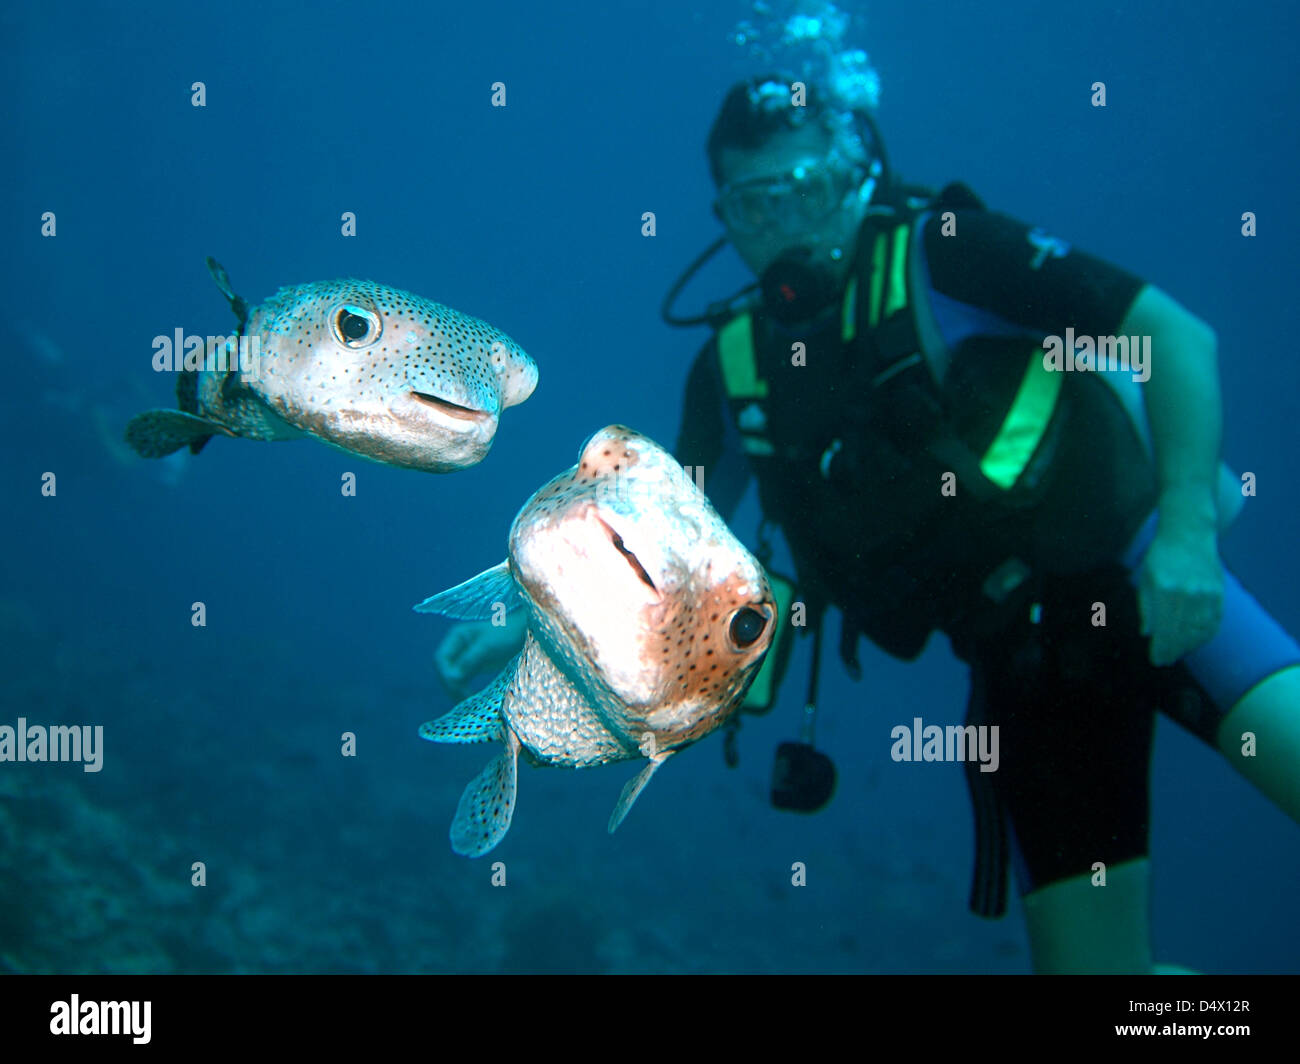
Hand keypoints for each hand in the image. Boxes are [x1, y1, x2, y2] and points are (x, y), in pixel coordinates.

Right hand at [433, 616, 525, 700]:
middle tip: (462, 699)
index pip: (441, 658)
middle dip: (451, 685)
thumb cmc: (508, 633)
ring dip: (457, 690)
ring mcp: (465, 657)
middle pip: (445, 670)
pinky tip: (472, 699)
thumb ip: (470, 659)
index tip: (456, 684)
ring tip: (467, 703)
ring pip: (453, 678)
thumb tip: (452, 677)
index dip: (445, 673)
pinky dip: (465, 690)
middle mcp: (458, 647)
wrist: (525, 632)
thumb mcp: (489, 645)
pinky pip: (464, 681)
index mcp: (457, 637)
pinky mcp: (475, 667)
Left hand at [1136, 523, 1224, 666]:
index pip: (1164, 629)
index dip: (1161, 648)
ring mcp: (1206, 593)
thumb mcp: (1145, 579)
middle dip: (1173, 651)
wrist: (1189, 533)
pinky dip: (1206, 635)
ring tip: (1178, 652)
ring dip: (1189, 646)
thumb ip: (1146, 608)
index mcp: (1166, 591)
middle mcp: (1188, 594)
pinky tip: (1196, 641)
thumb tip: (1147, 633)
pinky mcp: (1219, 592)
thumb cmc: (1161, 556)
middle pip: (1182, 633)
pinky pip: (1214, 621)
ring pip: (1200, 630)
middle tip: (1165, 660)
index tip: (1156, 660)